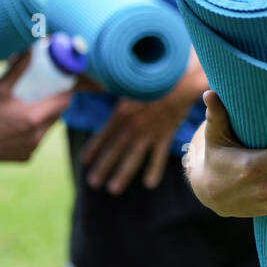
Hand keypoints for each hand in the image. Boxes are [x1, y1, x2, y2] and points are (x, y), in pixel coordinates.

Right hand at [0, 53, 69, 161]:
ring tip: (32, 111)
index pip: (63, 103)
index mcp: (35, 118)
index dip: (65, 93)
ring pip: (46, 131)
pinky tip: (21, 129)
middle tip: (46, 96)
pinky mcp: (23, 158)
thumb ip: (17, 70)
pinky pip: (35, 144)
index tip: (63, 86)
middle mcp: (37, 135)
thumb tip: (30, 51)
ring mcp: (31, 149)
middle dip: (54, 106)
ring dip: (43, 121)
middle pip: (56, 117)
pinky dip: (32, 136)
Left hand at [82, 77, 199, 194]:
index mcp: (122, 112)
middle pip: (115, 150)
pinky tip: (149, 183)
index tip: (85, 161)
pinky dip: (154, 170)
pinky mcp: (165, 135)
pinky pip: (158, 156)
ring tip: (113, 189)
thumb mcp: (131, 82)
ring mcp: (150, 132)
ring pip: (133, 158)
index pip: (103, 134)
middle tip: (93, 183)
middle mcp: (133, 126)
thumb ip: (116, 89)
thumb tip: (96, 85)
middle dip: (103, 167)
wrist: (182, 80)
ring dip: (123, 174)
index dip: (93, 148)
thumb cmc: (154, 78)